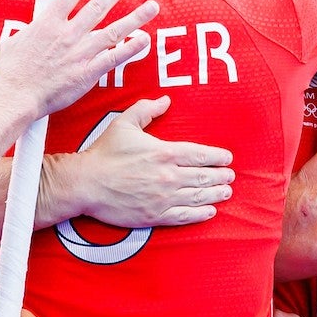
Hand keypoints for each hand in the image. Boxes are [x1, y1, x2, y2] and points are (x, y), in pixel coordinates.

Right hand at [0, 0, 158, 120]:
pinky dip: (131, 48)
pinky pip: (114, 58)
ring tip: (152, 6)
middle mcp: (68, 34)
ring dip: (135, 17)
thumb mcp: (15, 41)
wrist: (15, 96)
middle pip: (98, 5)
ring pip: (114, 30)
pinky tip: (144, 39)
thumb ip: (29, 30)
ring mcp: (80, 53)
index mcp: (48, 22)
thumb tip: (32, 27)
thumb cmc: (10, 71)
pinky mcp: (87, 73)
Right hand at [44, 96, 233, 227]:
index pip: (200, 154)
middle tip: (230, 176)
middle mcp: (168, 176)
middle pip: (204, 177)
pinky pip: (184, 216)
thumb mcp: (124, 123)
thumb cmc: (104, 152)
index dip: (218, 157)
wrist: (86, 183)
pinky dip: (200, 214)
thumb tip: (166, 100)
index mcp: (164, 152)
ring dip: (215, 194)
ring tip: (226, 191)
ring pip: (198, 197)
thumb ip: (147, 110)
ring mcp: (163, 198)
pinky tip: (210, 211)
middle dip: (221, 176)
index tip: (227, 158)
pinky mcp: (155, 215)